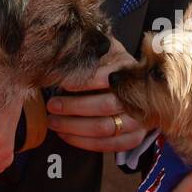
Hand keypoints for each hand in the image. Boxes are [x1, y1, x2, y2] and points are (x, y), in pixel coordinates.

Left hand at [45, 36, 149, 152]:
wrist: (139, 86)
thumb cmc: (114, 66)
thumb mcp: (107, 50)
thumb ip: (93, 47)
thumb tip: (68, 45)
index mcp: (131, 71)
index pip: (108, 79)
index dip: (85, 82)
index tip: (63, 84)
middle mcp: (138, 97)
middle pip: (105, 106)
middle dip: (74, 107)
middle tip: (52, 105)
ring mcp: (139, 120)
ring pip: (104, 128)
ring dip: (74, 127)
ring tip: (53, 121)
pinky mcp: (135, 137)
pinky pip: (109, 146)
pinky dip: (84, 142)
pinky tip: (66, 135)